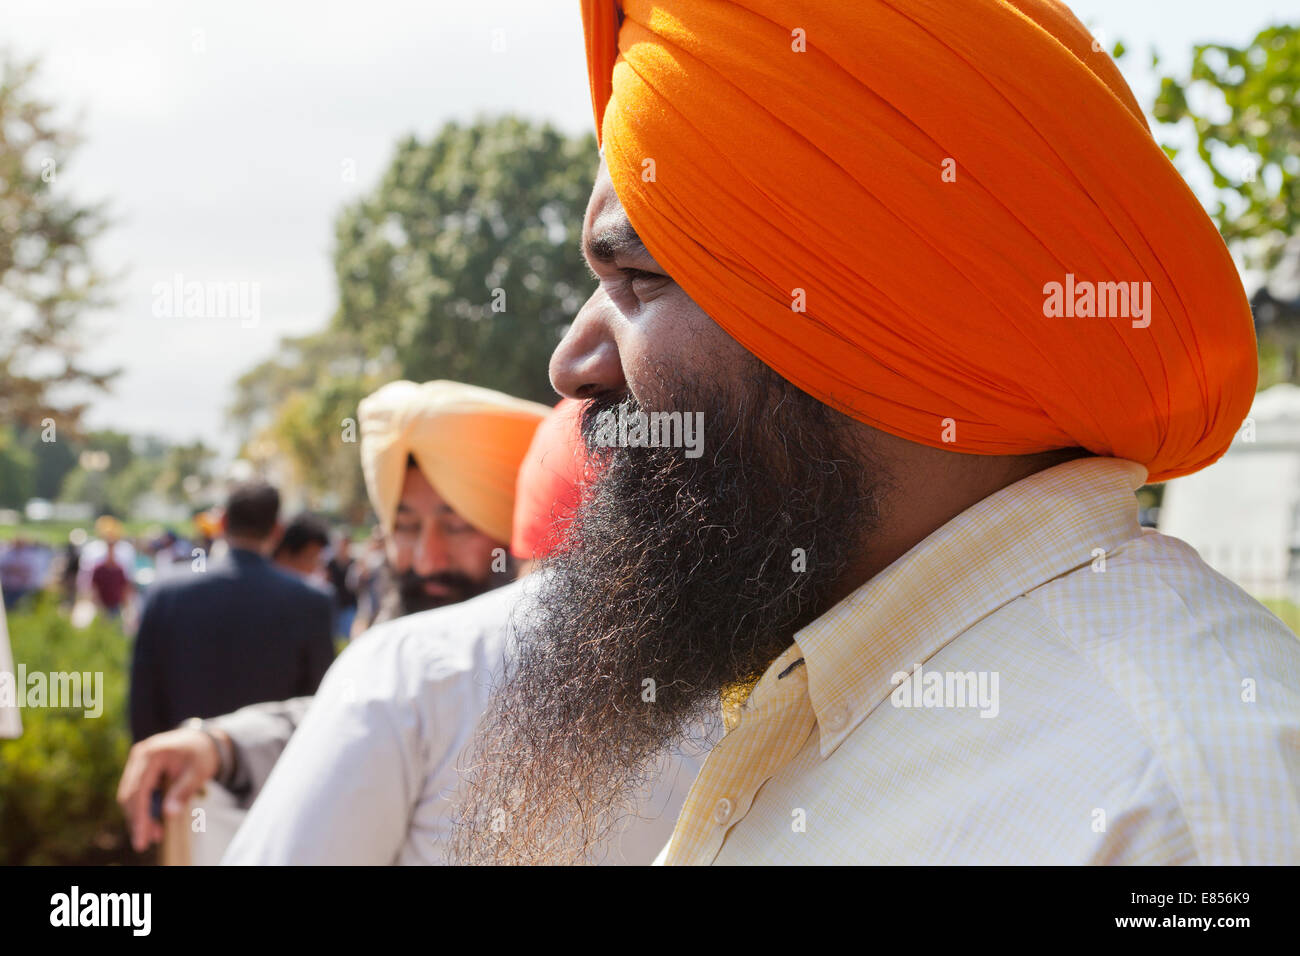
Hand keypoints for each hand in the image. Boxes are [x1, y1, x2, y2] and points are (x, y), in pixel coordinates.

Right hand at [116, 727, 223, 851]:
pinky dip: (144, 808)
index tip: (142, 838)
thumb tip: (168, 814)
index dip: (139, 817)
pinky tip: (153, 823)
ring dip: (140, 816)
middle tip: (147, 842)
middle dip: (138, 820)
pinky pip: (137, 792)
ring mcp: (136, 762)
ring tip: (155, 835)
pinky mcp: (139, 769)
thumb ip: (183, 792)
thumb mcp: (197, 772)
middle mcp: (139, 756)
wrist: (202, 740)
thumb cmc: (201, 755)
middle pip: (130, 795)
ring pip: (131, 796)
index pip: (139, 790)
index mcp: (151, 754)